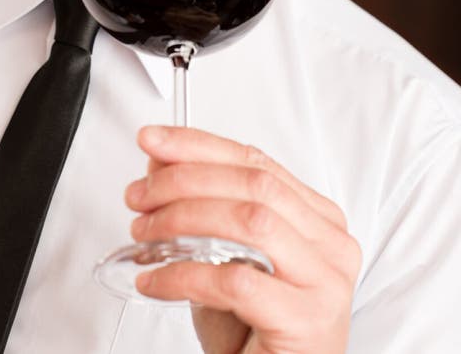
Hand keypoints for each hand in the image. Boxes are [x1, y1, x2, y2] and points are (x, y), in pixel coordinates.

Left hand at [125, 126, 360, 353]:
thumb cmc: (254, 330)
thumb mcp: (223, 256)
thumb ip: (201, 206)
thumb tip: (160, 159)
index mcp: (319, 218)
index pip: (256, 162)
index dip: (200, 145)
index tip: (154, 140)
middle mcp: (331, 244)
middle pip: (254, 186)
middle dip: (185, 180)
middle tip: (139, 194)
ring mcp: (325, 283)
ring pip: (250, 223)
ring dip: (183, 220)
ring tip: (145, 234)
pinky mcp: (307, 321)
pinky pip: (236, 282)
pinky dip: (184, 275)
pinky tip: (155, 280)